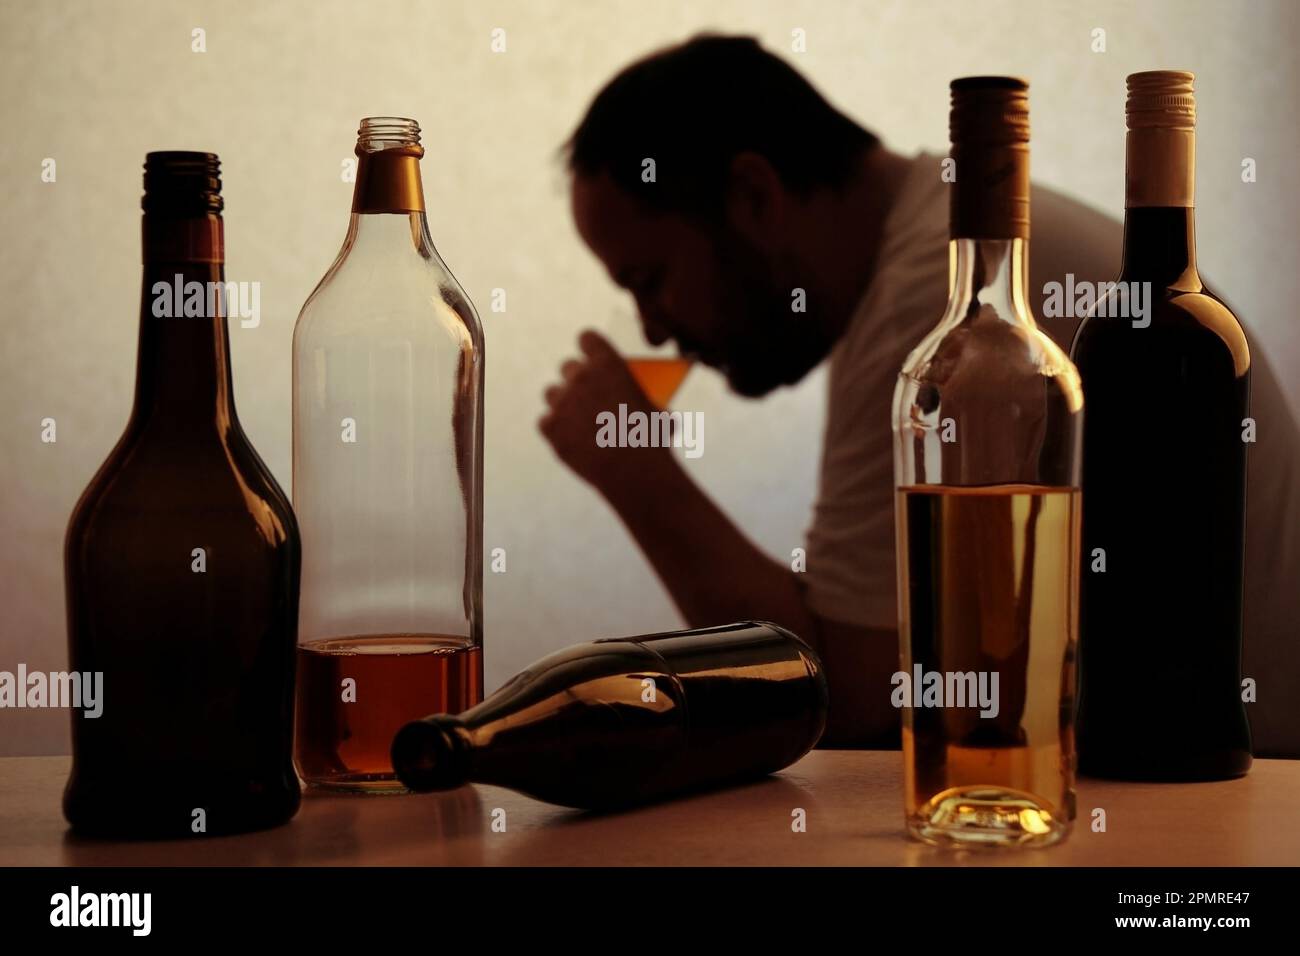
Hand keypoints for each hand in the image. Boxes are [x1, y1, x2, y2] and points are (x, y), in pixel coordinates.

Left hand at [539, 330, 667, 491]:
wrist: (632, 471)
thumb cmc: (650, 439)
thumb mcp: (656, 410)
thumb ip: (645, 402)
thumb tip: (656, 413)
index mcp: (608, 364)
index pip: (587, 338)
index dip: (589, 347)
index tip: (592, 356)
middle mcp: (580, 377)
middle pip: (568, 367)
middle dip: (577, 379)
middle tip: (589, 395)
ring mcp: (562, 402)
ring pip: (551, 392)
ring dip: (562, 402)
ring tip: (577, 418)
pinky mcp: (551, 427)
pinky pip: (545, 422)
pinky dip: (555, 429)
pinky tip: (570, 439)